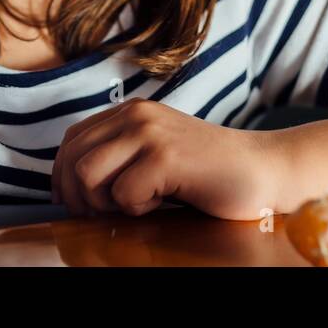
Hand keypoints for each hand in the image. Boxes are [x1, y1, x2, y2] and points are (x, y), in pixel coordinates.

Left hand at [51, 98, 284, 221]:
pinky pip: (122, 194)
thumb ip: (120, 157)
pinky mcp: (165, 157)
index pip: (71, 141)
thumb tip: (68, 188)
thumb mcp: (156, 153)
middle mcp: (136, 115)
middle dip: (79, 197)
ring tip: (138, 204)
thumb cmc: (209, 173)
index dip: (63, 177)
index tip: (77, 205)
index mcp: (131, 112)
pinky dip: (137, 209)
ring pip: (87, 175)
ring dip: (106, 202)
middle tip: (107, 214)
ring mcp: (150, 133)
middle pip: (72, 159)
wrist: (264, 170)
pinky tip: (165, 201)